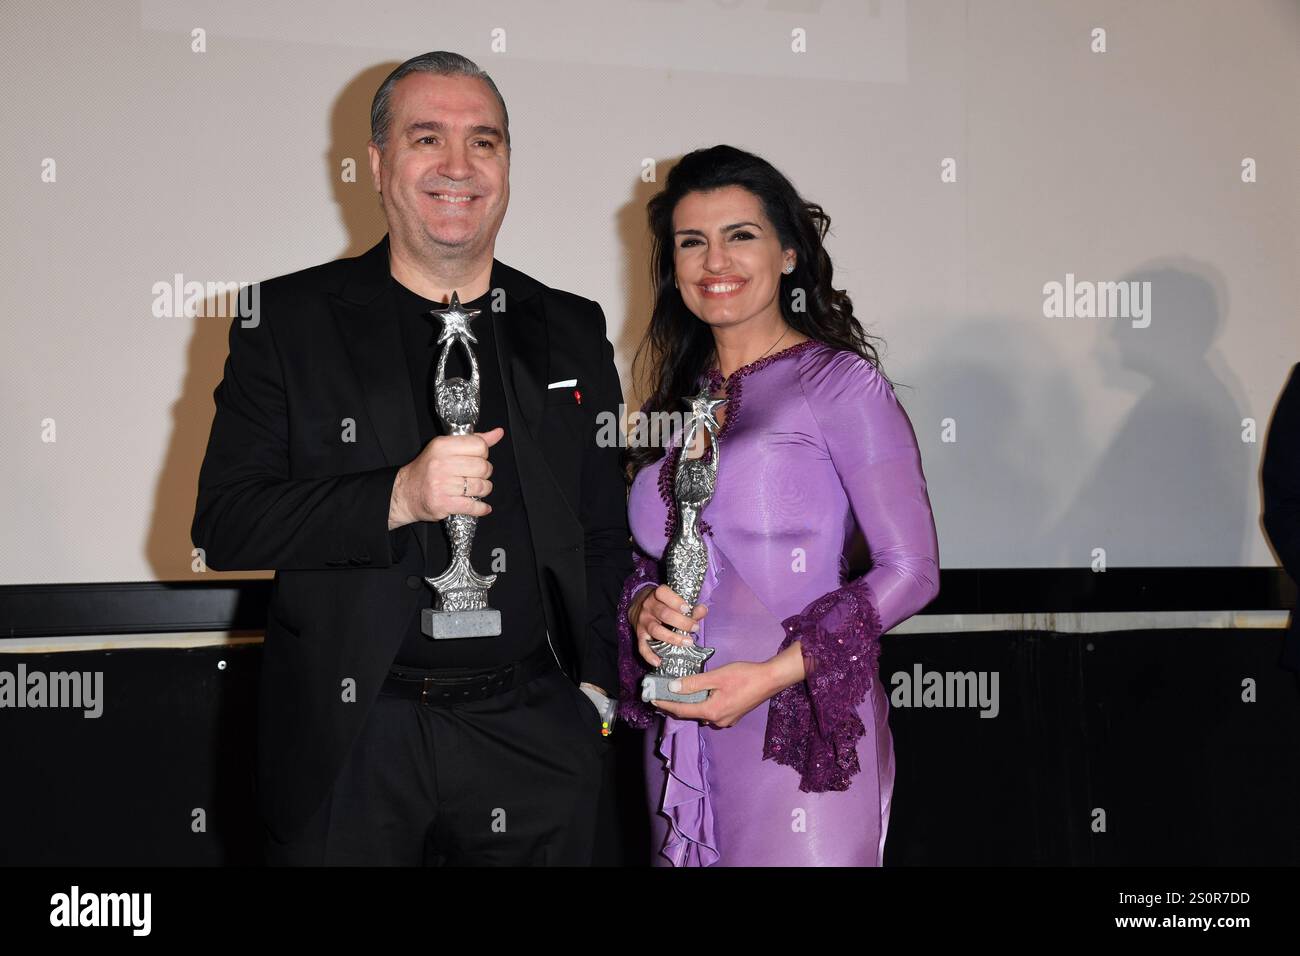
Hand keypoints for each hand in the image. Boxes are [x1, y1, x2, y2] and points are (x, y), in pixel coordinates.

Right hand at [388, 427, 502, 528]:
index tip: (477, 459)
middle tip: (476, 476)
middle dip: (485, 473)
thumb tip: (498, 433)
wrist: (404, 493)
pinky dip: (481, 508)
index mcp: (442, 446)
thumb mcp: (446, 448)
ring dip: (483, 490)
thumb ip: (473, 440)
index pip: (479, 445)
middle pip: (483, 467)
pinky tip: (482, 506)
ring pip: (480, 486)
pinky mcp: (443, 503)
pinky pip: (473, 505)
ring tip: (475, 490)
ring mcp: (442, 485)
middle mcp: (441, 464)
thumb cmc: (428, 470)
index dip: (483, 454)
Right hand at [628, 584, 707, 667]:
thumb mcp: (673, 601)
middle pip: (664, 614)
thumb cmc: (662, 604)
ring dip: (673, 638)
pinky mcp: (639, 635)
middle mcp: (648, 607)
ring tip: (687, 642)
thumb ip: (690, 607)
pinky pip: (642, 647)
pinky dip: (649, 655)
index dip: (675, 601)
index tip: (687, 609)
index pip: (662, 592)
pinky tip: (658, 662)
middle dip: (682, 622)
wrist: (638, 608)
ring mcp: (643, 622)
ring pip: (656, 630)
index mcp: (657, 595)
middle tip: (694, 628)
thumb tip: (703, 610)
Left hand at [653, 661, 779, 727]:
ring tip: (678, 692)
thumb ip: (693, 683)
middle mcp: (717, 721)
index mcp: (711, 712)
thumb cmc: (744, 676)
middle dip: (676, 704)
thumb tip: (673, 688)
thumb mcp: (716, 677)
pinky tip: (700, 694)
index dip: (665, 704)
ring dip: (690, 704)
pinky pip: (711, 711)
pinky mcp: (733, 715)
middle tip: (662, 693)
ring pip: (701, 713)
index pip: (681, 710)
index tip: (652, 698)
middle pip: (690, 713)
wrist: (770, 679)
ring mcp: (726, 720)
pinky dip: (702, 704)